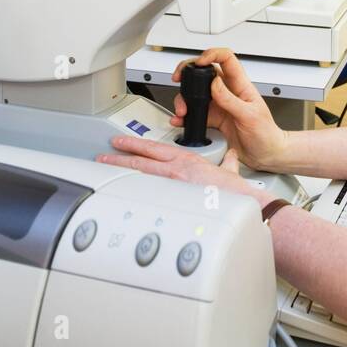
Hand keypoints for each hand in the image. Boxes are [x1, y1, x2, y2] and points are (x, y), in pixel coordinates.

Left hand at [97, 137, 273, 209]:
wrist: (242, 203)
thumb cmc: (236, 191)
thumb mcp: (228, 170)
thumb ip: (226, 163)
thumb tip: (229, 159)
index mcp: (187, 160)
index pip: (155, 148)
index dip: (136, 144)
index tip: (122, 143)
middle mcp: (177, 169)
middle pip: (142, 158)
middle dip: (121, 155)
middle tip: (104, 153)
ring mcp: (173, 183)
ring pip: (140, 174)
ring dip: (120, 170)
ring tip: (104, 168)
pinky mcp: (174, 198)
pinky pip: (147, 193)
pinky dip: (131, 191)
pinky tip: (118, 192)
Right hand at [170, 47, 289, 171]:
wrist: (265, 155)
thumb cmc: (266, 134)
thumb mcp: (250, 115)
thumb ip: (231, 100)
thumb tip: (214, 83)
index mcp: (241, 85)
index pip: (227, 59)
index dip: (212, 54)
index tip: (200, 62)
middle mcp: (228, 92)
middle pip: (205, 72)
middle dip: (189, 72)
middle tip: (179, 78)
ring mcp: (219, 105)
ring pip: (196, 93)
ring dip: (185, 99)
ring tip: (183, 110)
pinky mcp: (213, 119)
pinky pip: (195, 113)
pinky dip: (185, 117)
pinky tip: (182, 121)